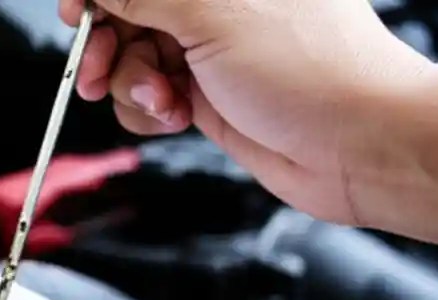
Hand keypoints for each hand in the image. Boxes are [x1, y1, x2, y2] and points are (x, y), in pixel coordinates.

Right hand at [58, 0, 431, 225]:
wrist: (360, 147)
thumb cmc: (316, 73)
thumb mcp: (214, 16)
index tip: (77, 14)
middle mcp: (219, 4)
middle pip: (129, 12)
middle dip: (108, 43)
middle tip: (97, 70)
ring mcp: (211, 50)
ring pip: (134, 58)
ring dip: (132, 84)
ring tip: (163, 100)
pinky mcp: (209, 96)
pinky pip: (151, 98)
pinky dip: (150, 111)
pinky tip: (174, 117)